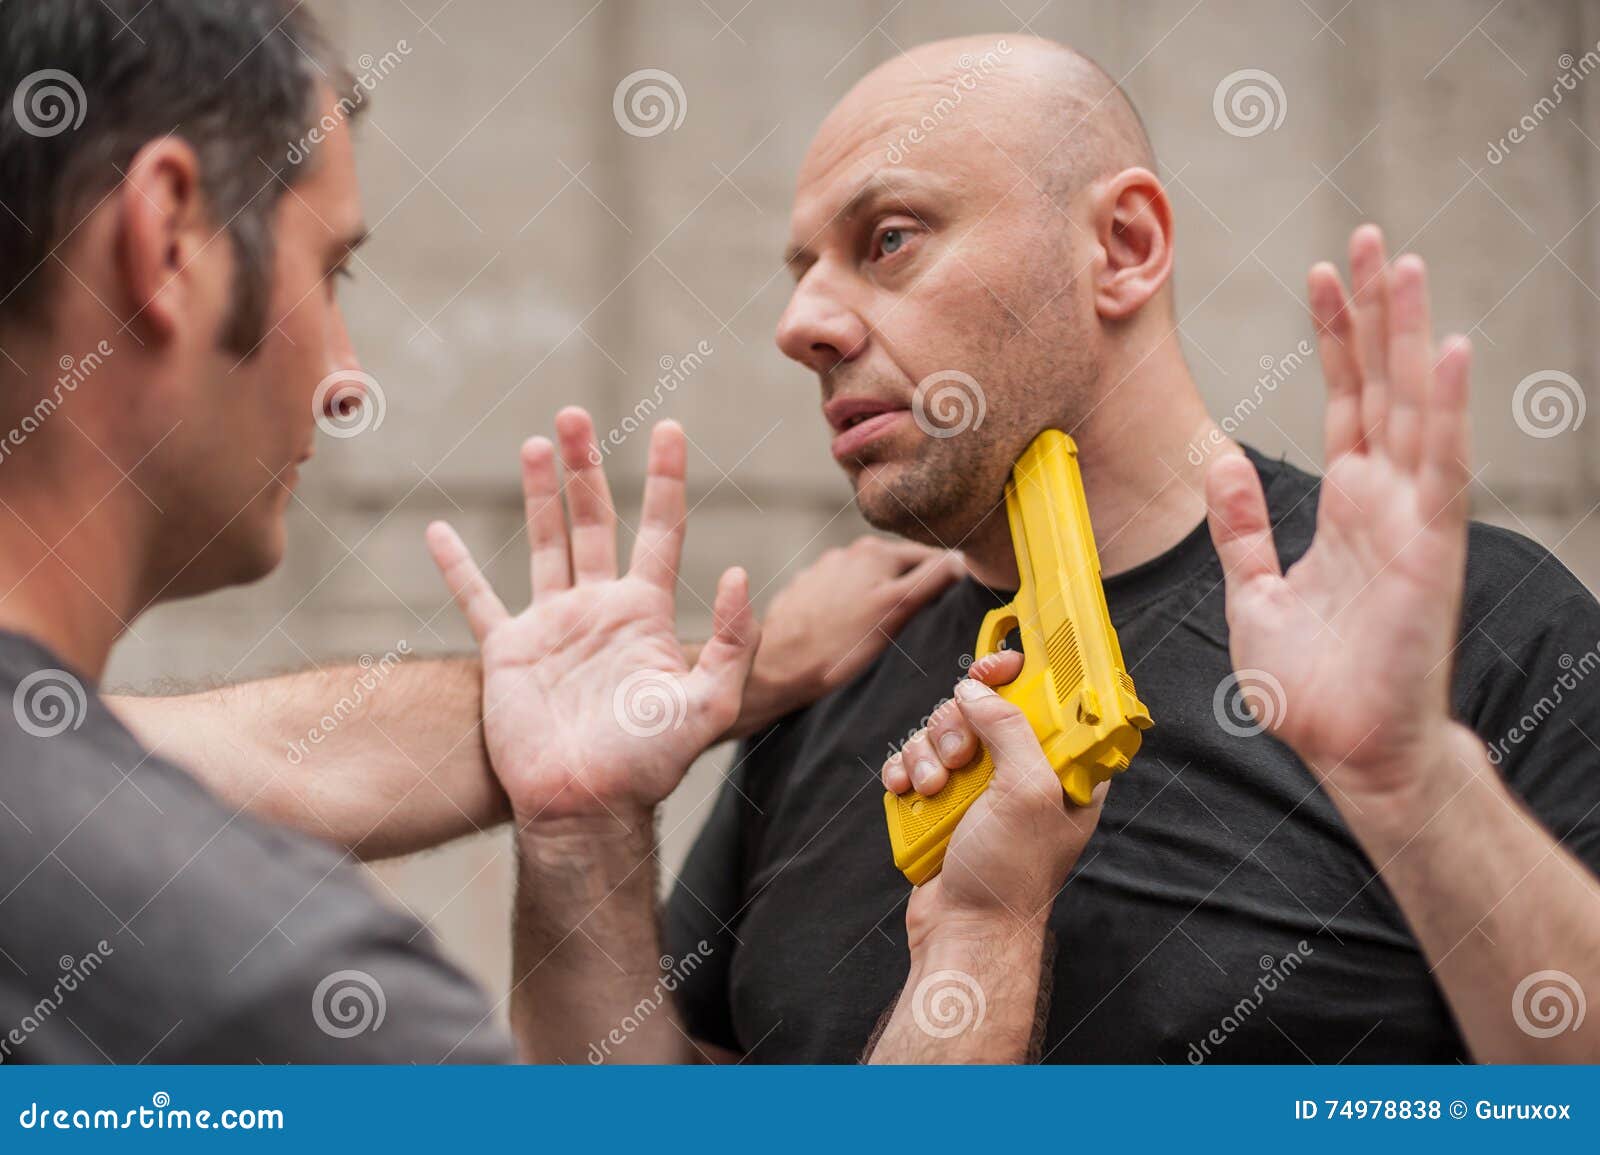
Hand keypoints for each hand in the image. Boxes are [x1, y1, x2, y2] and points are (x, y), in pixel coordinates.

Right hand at [426, 408, 758, 826]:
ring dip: (539, 495)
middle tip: (577, 415)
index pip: (660, 529)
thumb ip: (731, 641)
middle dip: (587, 468)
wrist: (586, 807)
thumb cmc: (649, 763)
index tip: (670, 427)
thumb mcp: (710, 703)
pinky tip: (439, 531)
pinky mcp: (508, 653)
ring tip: (536, 442)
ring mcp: (552, 627)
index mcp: (646, 613)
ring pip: (543, 544)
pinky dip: (457, 567)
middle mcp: (599, 609)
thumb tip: (736, 573)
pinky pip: (478, 599)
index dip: (666, 478)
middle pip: (595, 521)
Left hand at [730, 537, 964, 736]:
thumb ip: (930, 580)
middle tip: (914, 622)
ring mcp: (827, 568)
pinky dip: (852, 604)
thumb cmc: (837, 648)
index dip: (946, 580)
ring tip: (879, 630)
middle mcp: (851, 553)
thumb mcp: (895, 612)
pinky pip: (844, 591)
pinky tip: (848, 629)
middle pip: (900, 566)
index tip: (950, 603)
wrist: (775, 667)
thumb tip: (961, 562)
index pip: (931, 558)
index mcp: (877, 553)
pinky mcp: (808, 586)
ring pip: (872, 579)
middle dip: (911, 588)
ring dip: (881, 595)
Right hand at [881, 652, 1106, 947]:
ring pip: (943, 732)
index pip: (1051, 698)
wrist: (965, 932)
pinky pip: (915, 761)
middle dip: (960, 724)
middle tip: (959, 757)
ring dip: (927, 752)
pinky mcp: (943, 803)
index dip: (1023, 674)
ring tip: (933, 789)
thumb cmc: (1011, 875)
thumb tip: (976, 689)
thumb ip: (1009, 728)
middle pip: (983, 707)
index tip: (995, 667)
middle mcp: (1023, 773)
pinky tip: (908, 791)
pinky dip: (906, 770)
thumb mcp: (1027, 792)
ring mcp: (980, 788)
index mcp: (1063, 769)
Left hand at [1204, 224, 1473, 803]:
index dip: (1336, 338)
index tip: (1324, 275)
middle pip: (1382, 385)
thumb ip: (1241, 527)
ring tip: (1403, 263)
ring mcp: (1412, 518)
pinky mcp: (1430, 548)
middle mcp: (1385, 499)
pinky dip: (1445, 408)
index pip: (1344, 401)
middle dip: (1374, 311)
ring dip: (1408, 335)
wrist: (1348, 749)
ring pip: (1414, 407)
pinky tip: (1446, 349)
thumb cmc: (1311, 683)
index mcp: (1346, 505)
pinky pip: (1439, 466)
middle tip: (1368, 237)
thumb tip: (1221, 459)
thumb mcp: (1254, 592)